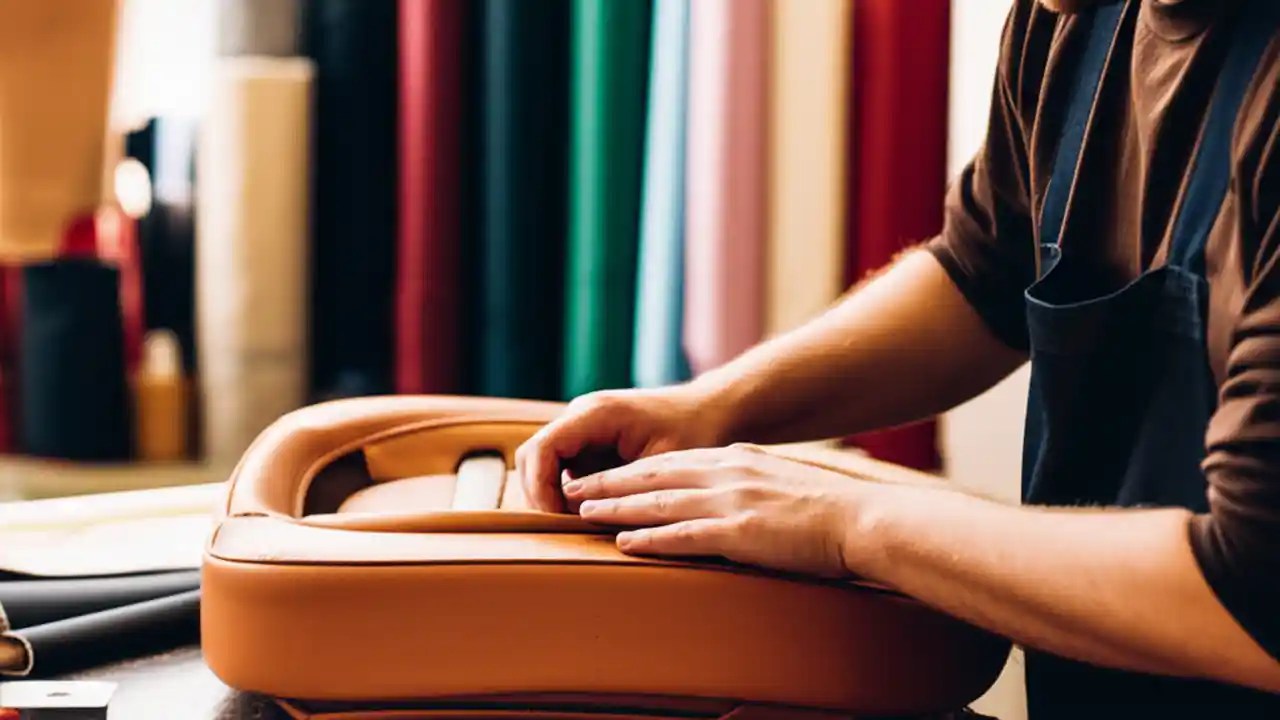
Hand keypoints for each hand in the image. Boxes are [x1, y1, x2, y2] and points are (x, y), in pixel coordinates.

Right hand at [516, 385, 729, 512]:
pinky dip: (566, 493)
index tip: (554, 520)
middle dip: (539, 495)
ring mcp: (584, 427)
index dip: (538, 488)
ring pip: (543, 464)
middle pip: (533, 457)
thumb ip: (624, 489)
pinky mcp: (591, 441)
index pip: (541, 449)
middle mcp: (582, 415)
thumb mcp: (663, 465)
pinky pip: (562, 467)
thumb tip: (586, 518)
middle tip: (560, 531)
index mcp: (596, 414)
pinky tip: (587, 516)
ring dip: (550, 495)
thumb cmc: (695, 431)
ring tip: (573, 527)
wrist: (714, 409)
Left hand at [563, 443, 865, 578]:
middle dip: (610, 483)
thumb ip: (749, 481)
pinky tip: (625, 544)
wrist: (860, 518)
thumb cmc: (828, 508)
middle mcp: (727, 473)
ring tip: (584, 514)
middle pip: (654, 475)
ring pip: (660, 502)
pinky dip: (650, 539)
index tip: (603, 475)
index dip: (631, 469)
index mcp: (736, 460)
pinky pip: (683, 535)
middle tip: (575, 490)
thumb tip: (730, 495)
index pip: (671, 461)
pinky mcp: (739, 532)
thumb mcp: (780, 480)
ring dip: (618, 509)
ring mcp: (731, 501)